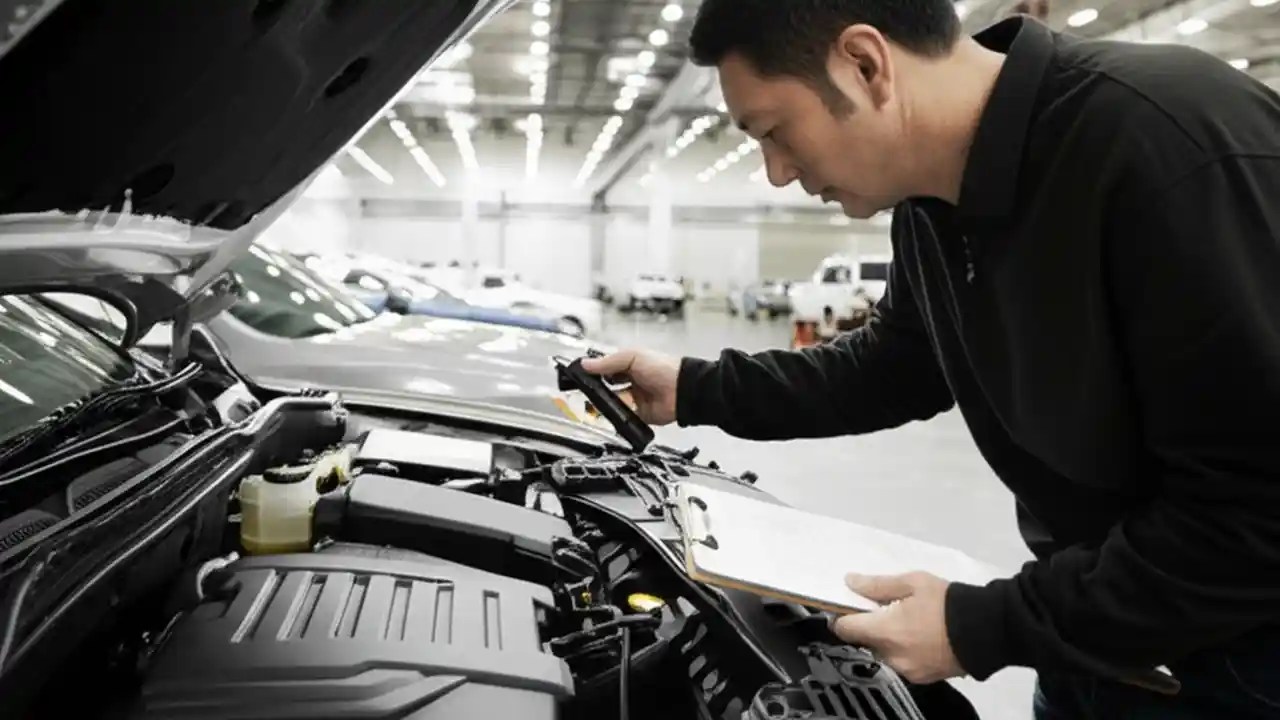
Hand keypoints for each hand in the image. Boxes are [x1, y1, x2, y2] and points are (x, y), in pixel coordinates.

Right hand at [581, 349, 679, 424]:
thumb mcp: (632, 357)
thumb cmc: (664, 368)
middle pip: (607, 387)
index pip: (606, 368)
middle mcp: (631, 381)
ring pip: (613, 403)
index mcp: (629, 365)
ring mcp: (634, 398)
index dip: (594, 372)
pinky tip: (615, 411)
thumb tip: (586, 364)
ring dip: (606, 403)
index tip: (582, 375)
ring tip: (600, 401)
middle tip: (589, 390)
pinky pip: (623, 417)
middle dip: (597, 390)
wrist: (681, 390)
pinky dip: (618, 416)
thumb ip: (608, 362)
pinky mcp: (638, 414)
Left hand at [831, 571, 965, 684]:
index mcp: (886, 631)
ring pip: (883, 653)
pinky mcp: (922, 678)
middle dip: (869, 626)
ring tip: (907, 621)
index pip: (845, 629)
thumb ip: (878, 585)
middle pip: (865, 641)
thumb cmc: (948, 602)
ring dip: (887, 639)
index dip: (841, 617)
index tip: (847, 607)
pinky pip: (901, 662)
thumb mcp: (913, 582)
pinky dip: (903, 650)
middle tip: (885, 609)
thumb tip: (850, 582)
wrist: (987, 629)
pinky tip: (919, 636)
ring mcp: (907, 669)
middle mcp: (892, 655)